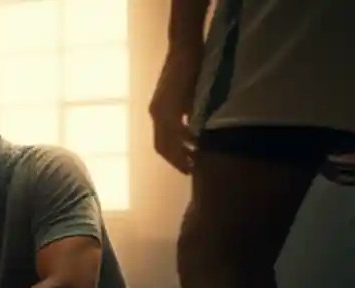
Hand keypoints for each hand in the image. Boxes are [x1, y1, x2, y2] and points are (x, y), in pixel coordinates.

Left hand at [148, 47, 201, 173]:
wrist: (184, 49)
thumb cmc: (189, 70)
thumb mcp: (187, 97)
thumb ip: (188, 114)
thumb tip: (196, 130)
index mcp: (157, 114)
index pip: (161, 144)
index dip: (173, 158)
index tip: (186, 167)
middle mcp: (155, 114)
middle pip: (162, 148)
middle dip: (176, 162)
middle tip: (191, 172)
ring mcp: (159, 110)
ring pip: (168, 142)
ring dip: (182, 153)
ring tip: (196, 162)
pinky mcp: (168, 104)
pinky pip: (177, 129)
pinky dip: (188, 138)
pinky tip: (199, 143)